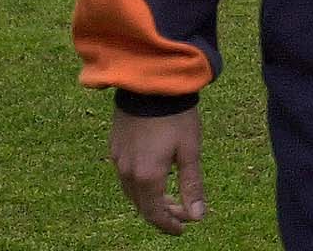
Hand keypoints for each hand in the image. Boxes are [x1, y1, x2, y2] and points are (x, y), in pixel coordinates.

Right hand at [109, 106, 206, 233]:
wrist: (151, 84)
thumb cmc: (176, 116)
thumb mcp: (190, 151)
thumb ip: (192, 185)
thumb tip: (198, 216)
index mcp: (147, 177)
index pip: (154, 214)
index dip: (169, 225)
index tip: (183, 229)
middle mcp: (127, 173)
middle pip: (142, 205)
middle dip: (163, 213)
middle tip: (183, 213)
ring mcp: (118, 160)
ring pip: (132, 192)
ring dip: (151, 200)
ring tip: (170, 198)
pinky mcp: (115, 148)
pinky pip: (125, 176)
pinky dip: (141, 185)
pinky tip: (154, 178)